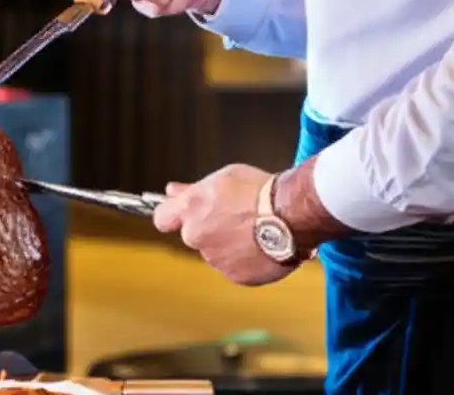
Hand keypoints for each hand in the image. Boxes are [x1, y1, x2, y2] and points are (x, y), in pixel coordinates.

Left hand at [153, 164, 298, 285]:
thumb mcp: (223, 178)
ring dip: (230, 246)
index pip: (162, 219)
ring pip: (217, 253)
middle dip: (209, 229)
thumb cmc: (260, 190)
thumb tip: (172, 191)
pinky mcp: (235, 276)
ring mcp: (215, 259)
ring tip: (256, 231)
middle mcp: (196, 236)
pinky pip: (236, 268)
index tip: (181, 215)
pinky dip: (247, 261)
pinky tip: (263, 247)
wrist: (291, 215)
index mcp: (190, 209)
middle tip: (235, 219)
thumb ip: (194, 190)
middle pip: (194, 236)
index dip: (172, 217)